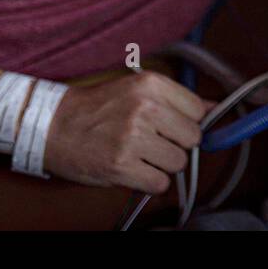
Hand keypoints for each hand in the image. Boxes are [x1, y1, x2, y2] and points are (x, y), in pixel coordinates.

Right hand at [43, 71, 211, 193]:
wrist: (51, 125)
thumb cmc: (95, 108)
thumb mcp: (136, 90)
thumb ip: (177, 99)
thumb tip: (216, 108)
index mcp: (150, 84)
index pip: (199, 110)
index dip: (187, 122)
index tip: (172, 126)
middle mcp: (145, 108)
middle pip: (192, 138)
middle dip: (177, 145)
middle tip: (153, 142)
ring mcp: (133, 137)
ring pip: (178, 162)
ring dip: (163, 165)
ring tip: (141, 155)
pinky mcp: (121, 165)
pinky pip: (160, 183)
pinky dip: (150, 182)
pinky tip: (134, 170)